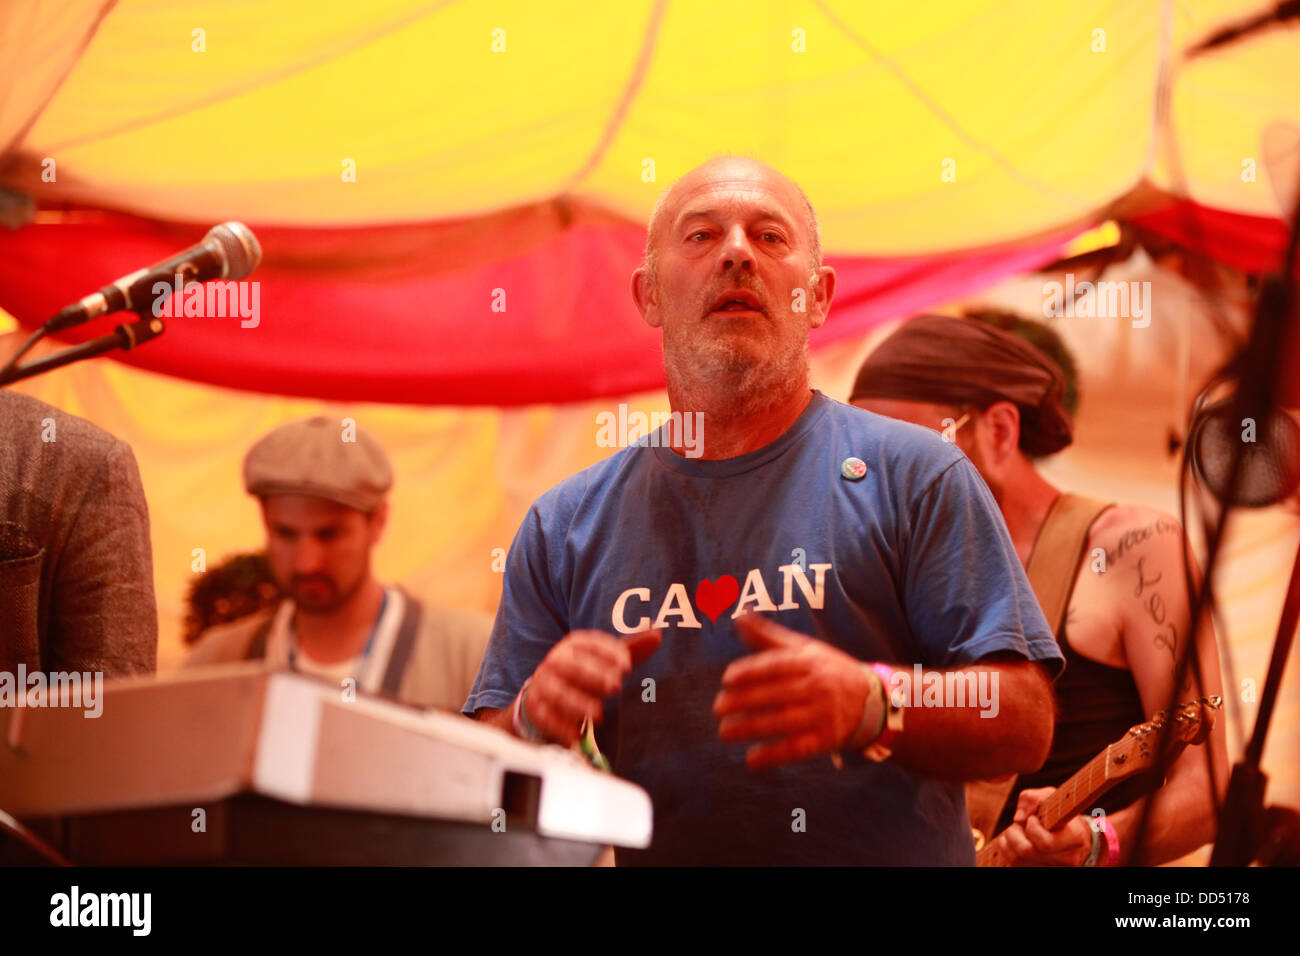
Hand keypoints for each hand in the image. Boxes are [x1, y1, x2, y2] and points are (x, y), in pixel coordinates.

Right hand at [521, 628, 660, 745]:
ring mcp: (543, 683)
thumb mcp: (608, 660)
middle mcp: (556, 660)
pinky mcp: (535, 707)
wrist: (548, 691)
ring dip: (577, 703)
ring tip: (598, 714)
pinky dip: (560, 727)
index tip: (628, 665)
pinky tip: (577, 735)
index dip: (609, 653)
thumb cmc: (586, 672)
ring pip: (557, 692)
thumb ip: (633, 648)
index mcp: (574, 644)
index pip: (590, 643)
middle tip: (616, 686)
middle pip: (571, 665)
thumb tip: (658, 633)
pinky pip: (545, 717)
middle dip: (594, 675)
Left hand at [713, 612, 874, 770]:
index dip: (750, 672)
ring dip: (751, 729)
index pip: (776, 666)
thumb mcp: (804, 648)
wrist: (872, 700)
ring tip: (724, 732)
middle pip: (776, 694)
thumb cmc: (827, 670)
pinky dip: (774, 756)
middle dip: (744, 702)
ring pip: (783, 722)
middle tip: (717, 708)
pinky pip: (798, 749)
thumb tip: (739, 616)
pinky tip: (751, 761)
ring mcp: (824, 714)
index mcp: (809, 661)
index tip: (726, 679)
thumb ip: (769, 636)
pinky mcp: (827, 739)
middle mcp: (818, 686)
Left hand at [994, 787, 1093, 865]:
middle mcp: (1066, 859)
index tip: (1032, 819)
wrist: (1077, 839)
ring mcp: (1053, 868)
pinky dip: (1007, 850)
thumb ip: (1033, 799)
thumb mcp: (1052, 797)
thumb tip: (1019, 819)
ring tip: (1017, 832)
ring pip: (1016, 860)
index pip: (1046, 843)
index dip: (1032, 829)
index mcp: (1075, 838)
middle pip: (1026, 852)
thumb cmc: (1061, 814)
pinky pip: (1012, 864)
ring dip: (1008, 841)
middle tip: (1019, 825)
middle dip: (1014, 833)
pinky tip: (1015, 842)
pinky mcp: (1039, 872)